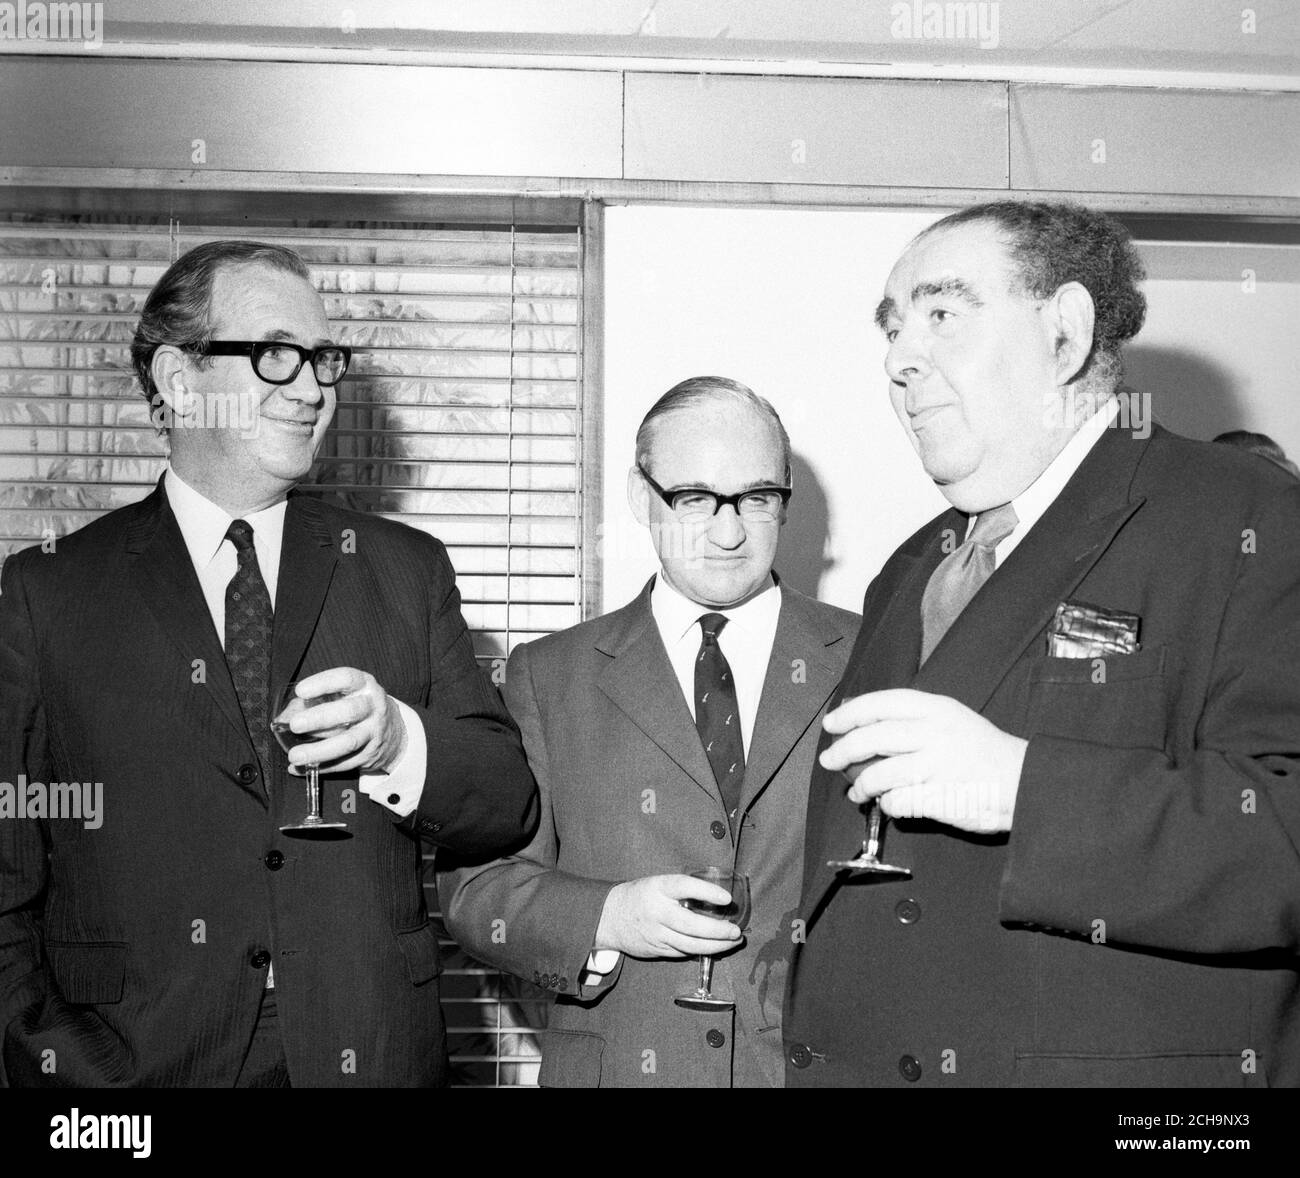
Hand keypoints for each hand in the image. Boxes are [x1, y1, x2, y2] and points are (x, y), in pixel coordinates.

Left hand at [285, 667, 407, 775]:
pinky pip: (344, 763)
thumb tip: (285, 717)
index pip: (347, 678)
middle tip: (295, 724)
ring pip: (347, 743)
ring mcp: (373, 732)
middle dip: (320, 718)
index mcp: (364, 686)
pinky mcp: (370, 755)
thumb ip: (316, 700)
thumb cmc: (359, 707)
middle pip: (349, 712)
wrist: (393, 732)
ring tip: (295, 755)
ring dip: (319, 751)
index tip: (301, 691)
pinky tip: (301, 769)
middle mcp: (373, 707)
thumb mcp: (346, 695)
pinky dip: (321, 768)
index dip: (323, 683)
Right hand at [594, 874, 744, 958]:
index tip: (727, 898)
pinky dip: (701, 951)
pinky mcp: (657, 949)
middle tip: (736, 931)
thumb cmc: (641, 896)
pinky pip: (683, 952)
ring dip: (715, 946)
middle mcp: (657, 911)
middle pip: (691, 925)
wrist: (610, 917)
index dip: (707, 892)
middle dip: (717, 931)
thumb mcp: (657, 884)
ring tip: (733, 942)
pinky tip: (715, 948)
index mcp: (658, 888)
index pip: (684, 887)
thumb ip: (681, 891)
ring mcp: (656, 933)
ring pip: (690, 944)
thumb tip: (715, 899)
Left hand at [820, 689, 1027, 833]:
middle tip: (829, 760)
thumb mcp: (953, 720)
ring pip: (878, 773)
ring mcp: (935, 765)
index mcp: (936, 708)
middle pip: (872, 737)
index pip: (881, 703)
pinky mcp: (938, 797)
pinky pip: (897, 801)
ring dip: (861, 785)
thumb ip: (916, 719)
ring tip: (857, 793)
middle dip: (843, 750)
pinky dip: (888, 805)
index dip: (851, 712)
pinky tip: (890, 805)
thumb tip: (865, 724)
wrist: (1025, 782)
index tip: (831, 723)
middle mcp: (933, 732)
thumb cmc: (985, 752)